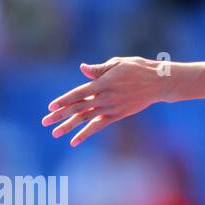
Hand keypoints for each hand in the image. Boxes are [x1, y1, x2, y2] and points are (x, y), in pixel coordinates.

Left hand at [42, 56, 168, 146]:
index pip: (79, 94)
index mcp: (104, 83)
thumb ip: (99, 69)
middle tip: (45, 121)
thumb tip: (82, 69)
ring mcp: (112, 108)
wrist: (159, 83)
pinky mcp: (118, 115)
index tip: (51, 107)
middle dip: (60, 115)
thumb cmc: (138, 69)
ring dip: (69, 126)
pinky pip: (99, 126)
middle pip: (79, 108)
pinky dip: (86, 133)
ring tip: (55, 133)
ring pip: (86, 118)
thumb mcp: (118, 64)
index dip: (64, 100)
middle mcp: (106, 97)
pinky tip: (74, 140)